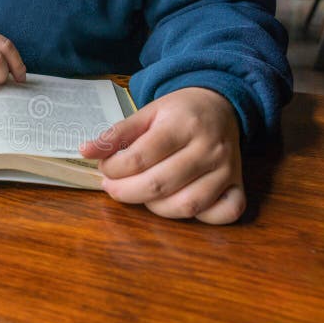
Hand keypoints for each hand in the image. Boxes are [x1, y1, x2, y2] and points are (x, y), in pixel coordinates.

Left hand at [80, 87, 244, 223]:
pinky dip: (202, 218)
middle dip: (126, 191)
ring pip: (188, 205)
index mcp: (183, 125)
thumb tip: (85, 151)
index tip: (104, 169)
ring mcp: (226, 170)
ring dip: (155, 208)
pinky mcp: (238, 184)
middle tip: (111, 187)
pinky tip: (179, 205)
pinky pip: (225, 214)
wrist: (221, 104)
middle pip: (159, 184)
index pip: (140, 157)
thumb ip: (116, 134)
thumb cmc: (179, 112)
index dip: (114, 169)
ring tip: (140, 195)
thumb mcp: (147, 112)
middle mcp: (208, 148)